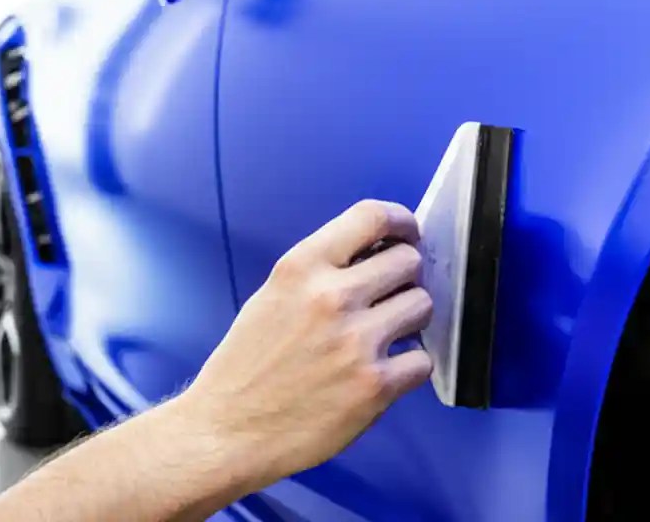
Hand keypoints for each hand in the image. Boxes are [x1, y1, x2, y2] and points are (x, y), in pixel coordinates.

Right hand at [179, 199, 433, 491]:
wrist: (226, 433)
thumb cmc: (247, 367)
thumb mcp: (273, 296)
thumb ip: (322, 271)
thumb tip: (379, 254)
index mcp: (301, 269)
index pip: (371, 216)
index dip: (402, 222)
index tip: (409, 234)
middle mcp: (330, 297)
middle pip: (409, 261)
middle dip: (405, 279)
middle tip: (390, 299)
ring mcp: (356, 342)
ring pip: (422, 305)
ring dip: (411, 321)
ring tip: (385, 338)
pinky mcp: (374, 386)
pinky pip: (422, 360)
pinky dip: (409, 368)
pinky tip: (382, 373)